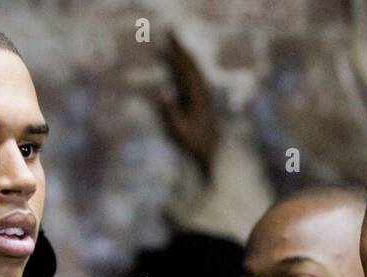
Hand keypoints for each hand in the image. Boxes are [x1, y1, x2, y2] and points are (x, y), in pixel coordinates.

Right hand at [154, 32, 217, 175]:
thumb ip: (167, 108)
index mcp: (197, 95)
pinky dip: (185, 69)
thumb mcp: (177, 128)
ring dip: (183, 56)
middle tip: (169, 33)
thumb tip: (156, 90)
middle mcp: (202, 92)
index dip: (176, 53)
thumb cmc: (193, 143)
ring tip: (173, 45)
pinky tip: (180, 67)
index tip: (166, 41)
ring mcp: (203, 96)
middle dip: (180, 48)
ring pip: (193, 71)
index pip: (186, 68)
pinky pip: (193, 80)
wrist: (210, 153)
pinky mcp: (201, 102)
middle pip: (191, 64)